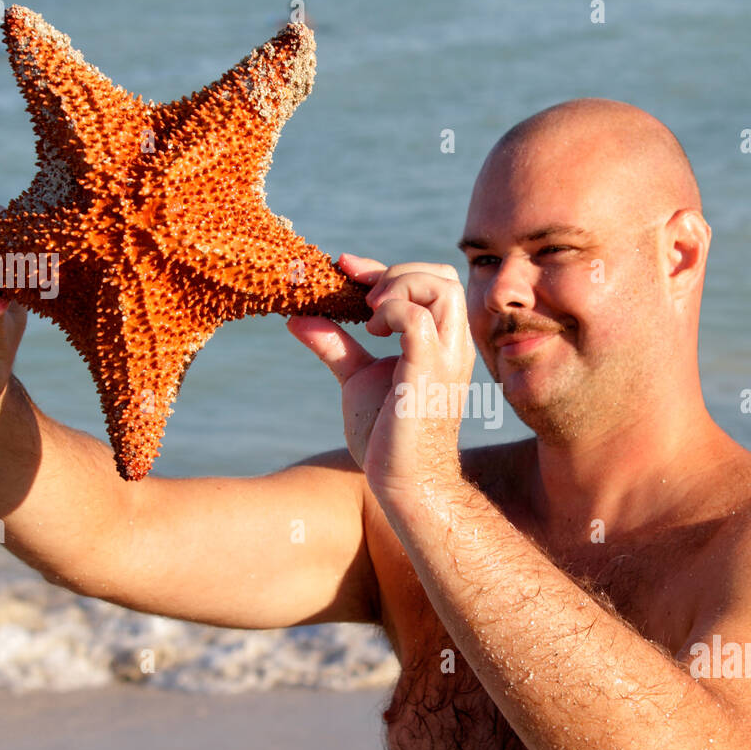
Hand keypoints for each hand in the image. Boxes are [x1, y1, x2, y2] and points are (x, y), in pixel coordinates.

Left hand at [287, 253, 473, 499]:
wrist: (405, 481)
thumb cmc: (388, 435)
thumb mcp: (357, 378)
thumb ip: (335, 345)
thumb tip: (298, 317)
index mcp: (441, 342)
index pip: (429, 281)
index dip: (386, 270)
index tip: (345, 268)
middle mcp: (451, 344)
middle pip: (444, 276)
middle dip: (398, 273)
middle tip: (362, 301)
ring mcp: (446, 356)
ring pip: (441, 287)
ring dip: (398, 287)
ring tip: (368, 319)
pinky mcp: (430, 371)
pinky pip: (418, 318)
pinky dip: (391, 311)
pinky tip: (370, 334)